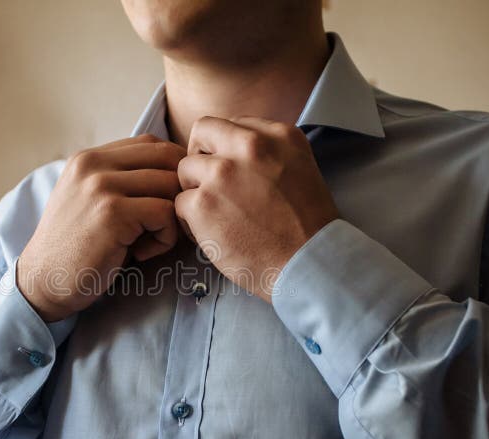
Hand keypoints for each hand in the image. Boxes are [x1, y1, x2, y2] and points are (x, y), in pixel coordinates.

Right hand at [18, 134, 185, 321]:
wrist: (43, 281)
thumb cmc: (75, 247)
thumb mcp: (89, 199)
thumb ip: (121, 180)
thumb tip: (177, 170)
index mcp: (88, 158)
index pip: (151, 143)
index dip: (171, 171)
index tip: (165, 203)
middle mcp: (93, 164)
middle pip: (167, 159)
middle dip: (178, 193)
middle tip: (164, 224)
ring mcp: (101, 187)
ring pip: (170, 185)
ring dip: (172, 218)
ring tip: (148, 240)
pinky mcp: (112, 213)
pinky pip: (166, 213)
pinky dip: (165, 238)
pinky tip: (141, 253)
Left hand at [175, 116, 337, 303]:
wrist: (308, 263)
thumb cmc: (307, 226)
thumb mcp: (300, 168)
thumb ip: (268, 152)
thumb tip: (234, 151)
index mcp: (278, 135)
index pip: (232, 124)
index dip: (225, 148)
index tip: (230, 169)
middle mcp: (249, 146)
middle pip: (202, 132)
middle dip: (201, 156)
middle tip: (210, 183)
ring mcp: (223, 173)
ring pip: (185, 168)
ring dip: (194, 190)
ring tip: (214, 214)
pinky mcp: (203, 204)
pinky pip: (180, 202)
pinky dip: (189, 220)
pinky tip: (210, 233)